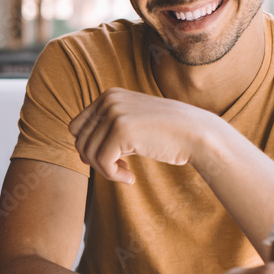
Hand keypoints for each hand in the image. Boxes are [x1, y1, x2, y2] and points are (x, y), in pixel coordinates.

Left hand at [68, 88, 215, 183]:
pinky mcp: (121, 130)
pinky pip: (102, 163)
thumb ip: (107, 131)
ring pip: (88, 154)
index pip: (77, 128)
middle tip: (119, 168)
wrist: (197, 134)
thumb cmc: (165, 134)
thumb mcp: (132, 124)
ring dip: (105, 170)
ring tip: (125, 173)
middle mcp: (108, 100)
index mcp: (108, 96)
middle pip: (80, 141)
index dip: (88, 148)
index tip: (110, 159)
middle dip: (95, 161)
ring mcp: (114, 113)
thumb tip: (79, 152)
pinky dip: (113, 175)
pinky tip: (131, 177)